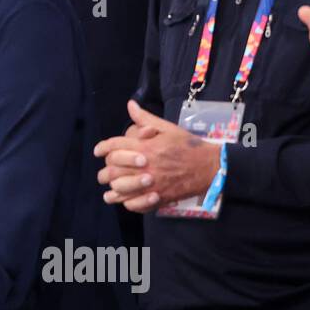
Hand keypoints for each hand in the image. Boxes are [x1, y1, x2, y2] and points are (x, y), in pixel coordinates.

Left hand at [93, 100, 221, 212]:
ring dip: (112, 189)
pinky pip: (135, 204)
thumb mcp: (167, 128)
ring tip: (110, 189)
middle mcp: (146, 166)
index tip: (97, 151)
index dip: (102, 148)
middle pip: (113, 170)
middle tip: (103, 173)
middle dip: (104, 171)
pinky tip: (125, 200)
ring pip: (121, 189)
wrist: (211, 166)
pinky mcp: (159, 197)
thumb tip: (130, 105)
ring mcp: (151, 184)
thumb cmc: (188, 145)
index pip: (114, 146)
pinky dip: (127, 203)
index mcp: (146, 147)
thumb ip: (145, 119)